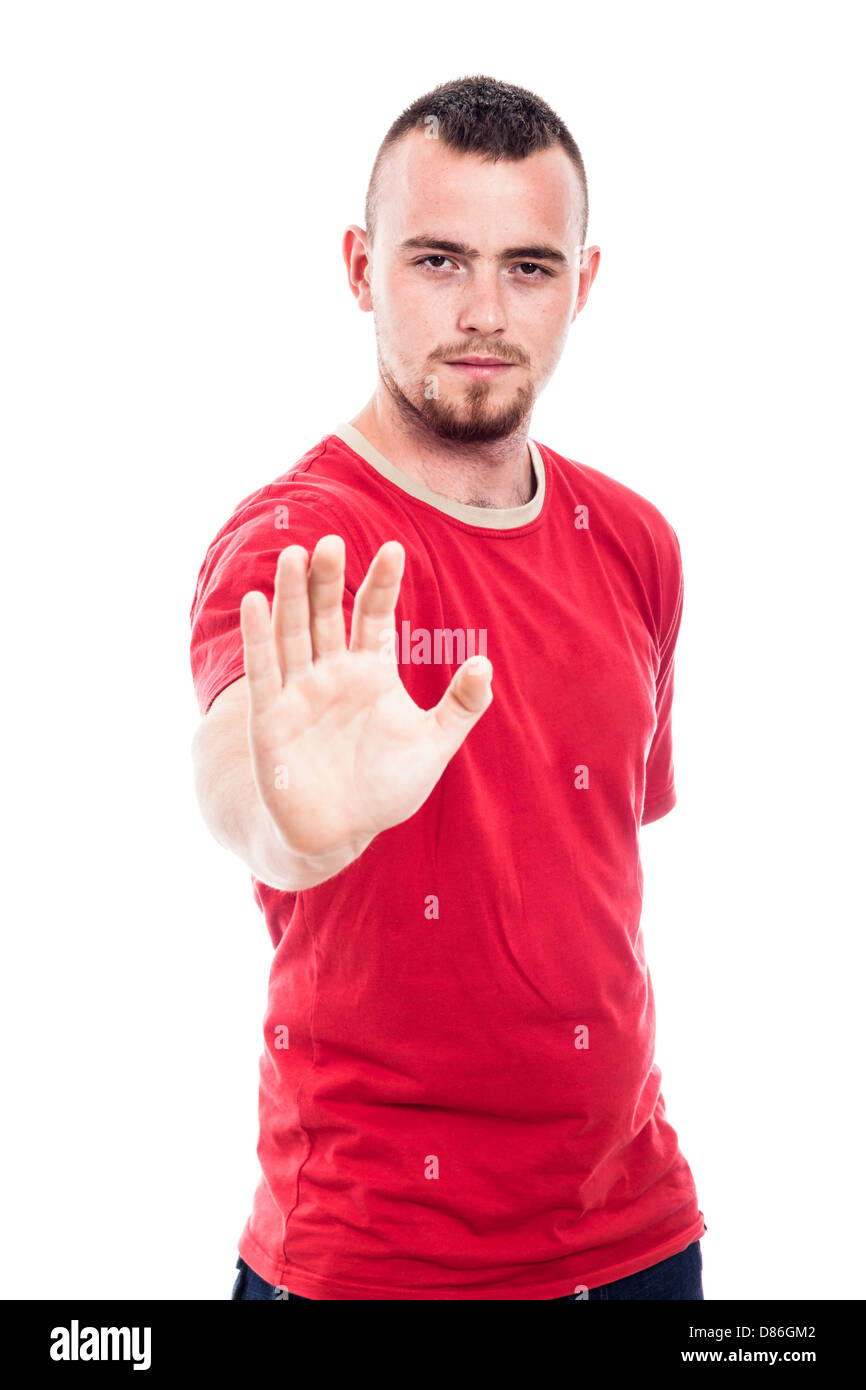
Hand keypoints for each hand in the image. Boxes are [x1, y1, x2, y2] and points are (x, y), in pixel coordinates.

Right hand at [239, 535, 492, 861]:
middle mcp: (331, 673)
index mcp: (370, 673)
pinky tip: (258, 602)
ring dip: (292, 596)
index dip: (383, 585)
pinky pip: (264, 671)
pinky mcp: (269, 718)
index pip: (375, 617)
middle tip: (333, 543)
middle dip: (330, 580)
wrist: (338, 835)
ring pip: (294, 633)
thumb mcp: (433, 746)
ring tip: (295, 556)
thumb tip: (484, 664)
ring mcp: (298, 692)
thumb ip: (460, 707)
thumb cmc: (385, 789)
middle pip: (328, 615)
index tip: (395, 549)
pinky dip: (260, 638)